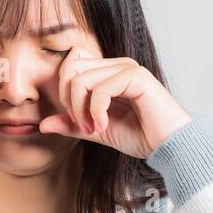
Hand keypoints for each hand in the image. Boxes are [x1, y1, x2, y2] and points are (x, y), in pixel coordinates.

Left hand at [38, 46, 192, 159]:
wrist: (169, 147)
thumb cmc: (139, 137)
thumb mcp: (96, 131)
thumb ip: (71, 124)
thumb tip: (42, 124)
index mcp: (107, 72)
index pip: (69, 67)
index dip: (64, 93)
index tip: (77, 121)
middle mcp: (117, 65)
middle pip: (70, 68)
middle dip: (68, 100)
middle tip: (82, 125)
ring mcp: (127, 68)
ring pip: (80, 79)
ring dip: (81, 109)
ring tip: (94, 128)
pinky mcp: (136, 77)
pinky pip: (100, 89)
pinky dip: (95, 111)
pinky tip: (104, 125)